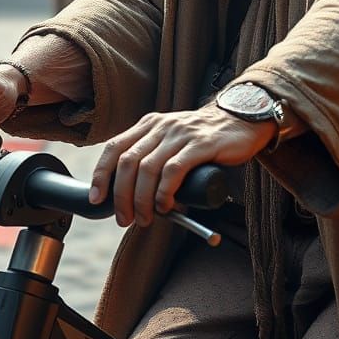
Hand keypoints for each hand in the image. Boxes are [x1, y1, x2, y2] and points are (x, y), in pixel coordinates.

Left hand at [89, 106, 275, 227]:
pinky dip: (165, 193)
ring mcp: (180, 134)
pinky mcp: (200, 144)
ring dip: (141, 200)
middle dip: (121, 196)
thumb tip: (135, 199)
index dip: (100, 174)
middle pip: (128, 162)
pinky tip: (167, 206)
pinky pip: (174, 171)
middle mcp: (161, 126)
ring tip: (145, 218)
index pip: (115, 147)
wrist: (242, 120)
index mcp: (149, 124)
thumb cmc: (205, 140)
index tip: (96, 198)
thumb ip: (156, 159)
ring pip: (148, 169)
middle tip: (125, 219)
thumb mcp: (173, 142)